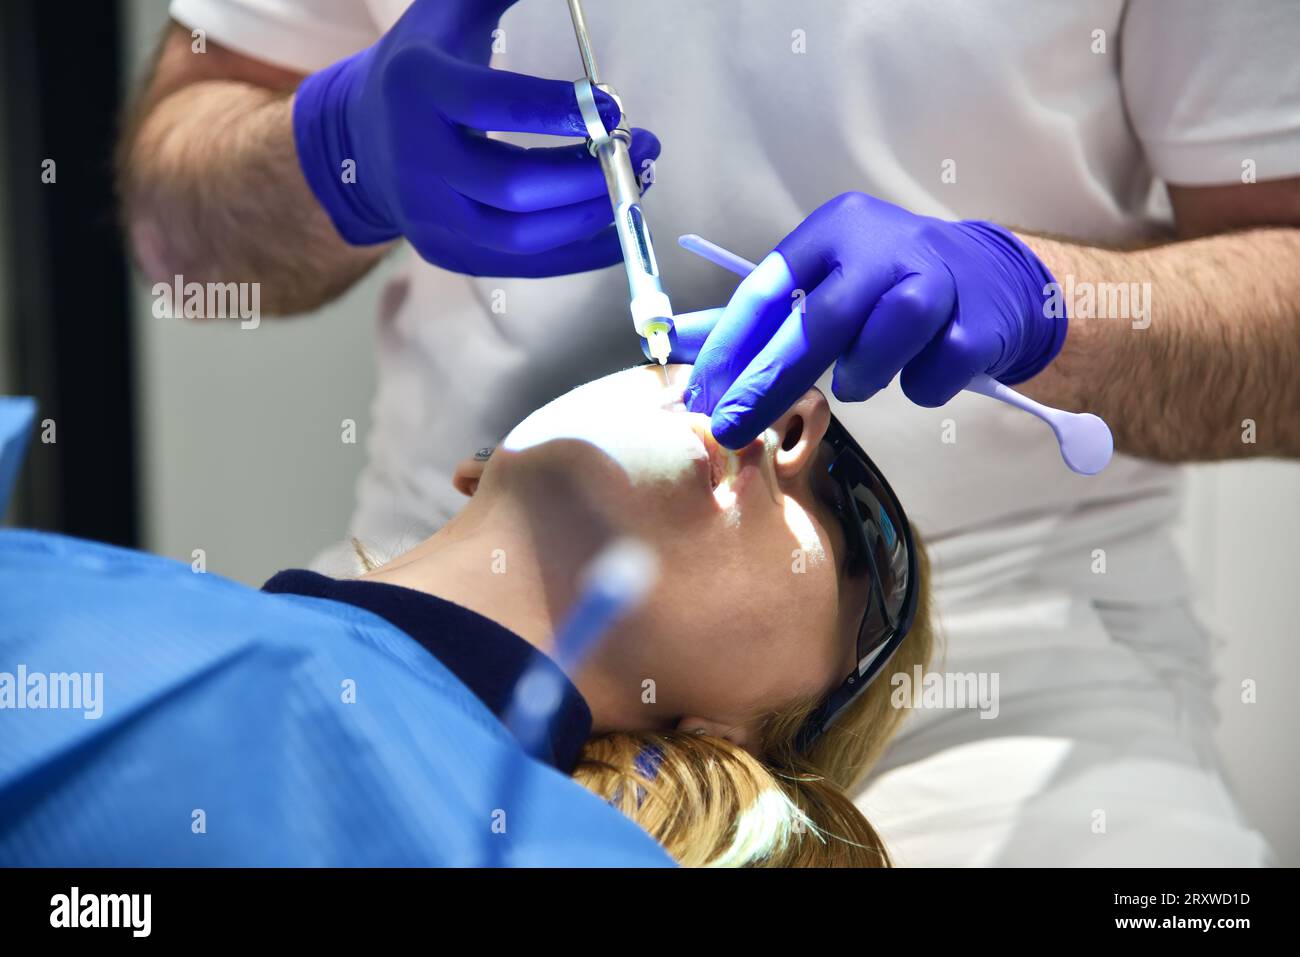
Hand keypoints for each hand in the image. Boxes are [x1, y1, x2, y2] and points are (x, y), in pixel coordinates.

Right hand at [292, 0, 660, 276]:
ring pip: (521, 237)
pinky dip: (579, 251)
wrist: (362, 140)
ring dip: (590, 214)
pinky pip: (526, 266)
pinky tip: (618, 225)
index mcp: (417, 89)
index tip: (616, 108)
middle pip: (512, 186)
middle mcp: (416, 161)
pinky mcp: (450, 254)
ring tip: (636, 182)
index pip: (493, 106)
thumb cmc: (424, 67)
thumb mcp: (451, 14)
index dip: (559, 111)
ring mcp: (430, 217)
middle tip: (641, 149)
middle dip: (588, 174)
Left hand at [677, 192, 1065, 447]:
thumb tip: (673, 340)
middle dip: (767, 383)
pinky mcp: (978, 319)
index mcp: (833, 230)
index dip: (728, 347)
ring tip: (860, 378)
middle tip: (731, 428)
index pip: (766, 289)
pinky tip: (924, 370)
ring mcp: (936, 278)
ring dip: (863, 374)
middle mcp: (883, 244)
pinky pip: (935, 370)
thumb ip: (754, 316)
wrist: (996, 277)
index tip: (701, 396)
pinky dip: (922, 384)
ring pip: (882, 339)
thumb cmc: (887, 285)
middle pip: (816, 322)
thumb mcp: (821, 282)